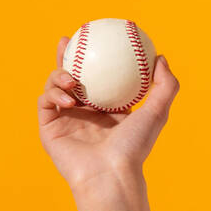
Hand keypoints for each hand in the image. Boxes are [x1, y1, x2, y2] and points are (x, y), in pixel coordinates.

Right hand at [36, 34, 179, 191]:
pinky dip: (53, 95)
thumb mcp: (158, 112)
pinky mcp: (49, 128)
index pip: (100, 76)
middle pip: (72, 75)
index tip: (98, 36)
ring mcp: (66, 119)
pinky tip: (68, 97)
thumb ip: (165, 85)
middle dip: (66, 55)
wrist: (111, 174)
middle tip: (66, 39)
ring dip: (59, 75)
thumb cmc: (136, 146)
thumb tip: (160, 57)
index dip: (96, 55)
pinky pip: (45, 102)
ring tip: (72, 79)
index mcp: (109, 108)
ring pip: (55, 86)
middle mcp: (86, 112)